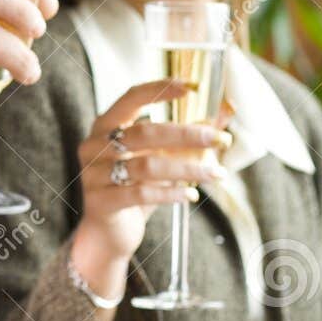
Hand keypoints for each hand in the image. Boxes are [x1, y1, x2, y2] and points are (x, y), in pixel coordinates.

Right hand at [74, 79, 231, 281]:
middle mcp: (94, 146)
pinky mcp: (101, 202)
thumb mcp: (162, 157)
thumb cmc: (136, 188)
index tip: (192, 87)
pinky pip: (141, 194)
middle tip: (220, 139)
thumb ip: (190, 134)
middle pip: (145, 132)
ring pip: (146, 166)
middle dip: (187, 134)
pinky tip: (191, 194)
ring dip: (187, 168)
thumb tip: (227, 109)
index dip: (160, 89)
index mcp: (106, 126)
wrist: (108, 233)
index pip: (132, 98)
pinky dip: (171, 193)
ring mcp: (94, 174)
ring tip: (217, 174)